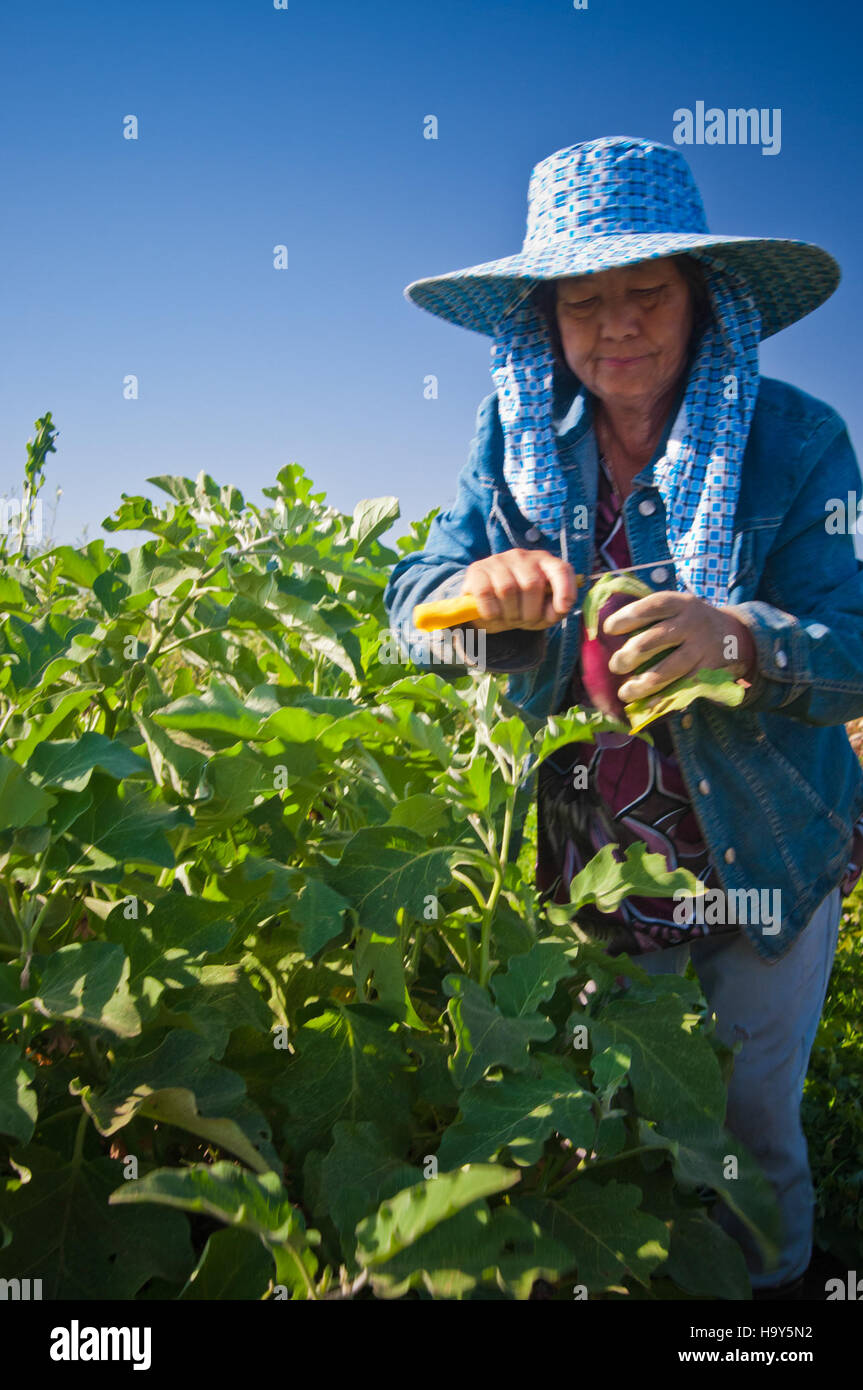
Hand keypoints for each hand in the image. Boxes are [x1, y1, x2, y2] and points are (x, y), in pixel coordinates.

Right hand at [461, 549, 577, 633]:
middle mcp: (522, 556)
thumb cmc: (521, 608)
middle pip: (532, 584)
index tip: (563, 608)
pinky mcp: (476, 570)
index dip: (565, 589)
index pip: (561, 569)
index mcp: (544, 563)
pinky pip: (485, 593)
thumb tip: (558, 609)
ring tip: (508, 618)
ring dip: (510, 613)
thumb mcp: (542, 613)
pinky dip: (491, 612)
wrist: (487, 608)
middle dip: (530, 612)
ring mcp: (498, 560)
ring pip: (507, 589)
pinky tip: (492, 615)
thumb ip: (555, 612)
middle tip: (523, 622)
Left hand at [601, 591, 753, 702]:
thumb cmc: (690, 622)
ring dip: (643, 683)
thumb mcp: (678, 608)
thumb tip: (606, 629)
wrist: (735, 636)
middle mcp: (692, 624)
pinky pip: (683, 687)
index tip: (608, 629)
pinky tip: (647, 705)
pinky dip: (663, 698)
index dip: (628, 617)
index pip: (652, 606)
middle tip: (615, 665)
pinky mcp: (709, 671)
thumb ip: (651, 614)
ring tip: (625, 692)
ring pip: (669, 669)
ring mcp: (702, 649)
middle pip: (655, 639)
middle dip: (630, 654)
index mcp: (680, 603)